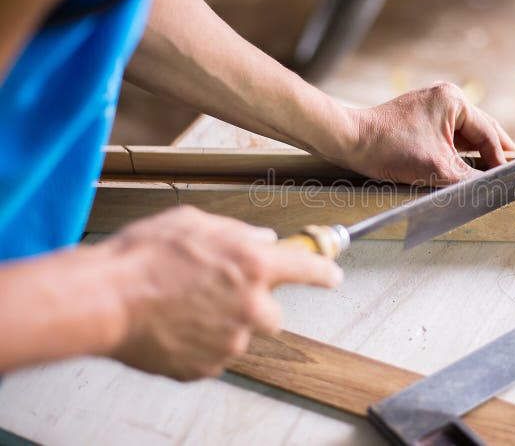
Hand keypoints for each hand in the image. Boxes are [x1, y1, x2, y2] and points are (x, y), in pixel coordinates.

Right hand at [103, 206, 341, 380]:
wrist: (105, 299)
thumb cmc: (143, 257)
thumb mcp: (195, 223)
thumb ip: (236, 233)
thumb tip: (260, 239)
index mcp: (254, 264)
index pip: (308, 267)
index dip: (323, 271)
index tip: (333, 275)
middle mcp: (251, 305)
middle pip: (273, 313)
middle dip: (254, 304)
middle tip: (220, 294)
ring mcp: (231, 340)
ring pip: (240, 334)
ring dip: (223, 323)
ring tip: (184, 308)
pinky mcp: (208, 366)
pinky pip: (213, 354)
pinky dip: (200, 343)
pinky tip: (175, 326)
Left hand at [347, 82, 514, 184]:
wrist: (350, 142)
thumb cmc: (390, 149)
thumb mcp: (437, 168)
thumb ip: (469, 178)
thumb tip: (492, 188)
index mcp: (454, 100)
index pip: (488, 133)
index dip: (501, 158)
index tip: (511, 178)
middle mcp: (444, 97)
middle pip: (480, 129)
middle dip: (495, 151)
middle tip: (514, 170)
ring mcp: (430, 107)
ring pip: (463, 134)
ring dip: (476, 153)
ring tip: (493, 171)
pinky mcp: (418, 119)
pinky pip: (447, 136)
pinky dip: (457, 152)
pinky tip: (465, 166)